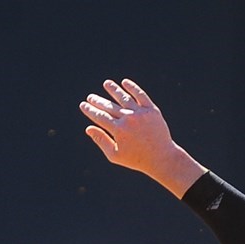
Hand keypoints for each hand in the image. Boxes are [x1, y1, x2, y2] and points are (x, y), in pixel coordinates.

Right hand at [81, 78, 203, 197]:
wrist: (161, 158)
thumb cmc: (136, 159)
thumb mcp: (115, 155)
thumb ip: (101, 140)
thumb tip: (88, 128)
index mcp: (119, 131)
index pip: (100, 117)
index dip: (90, 110)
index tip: (83, 105)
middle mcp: (129, 119)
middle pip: (110, 106)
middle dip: (98, 101)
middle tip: (90, 96)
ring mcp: (141, 113)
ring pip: (124, 98)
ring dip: (114, 89)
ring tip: (106, 83)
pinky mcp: (152, 110)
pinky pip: (141, 95)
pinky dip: (132, 88)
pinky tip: (125, 82)